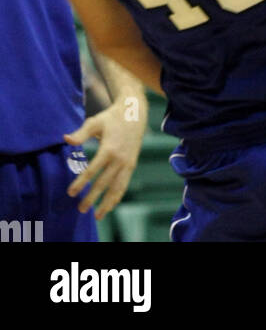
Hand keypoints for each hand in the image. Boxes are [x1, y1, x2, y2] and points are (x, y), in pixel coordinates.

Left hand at [64, 98, 146, 218]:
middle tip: (81, 209)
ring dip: (107, 203)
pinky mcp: (131, 165)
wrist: (135, 114)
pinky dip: (117, 197)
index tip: (71, 193)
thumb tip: (66, 139)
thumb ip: (81, 133)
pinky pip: (124, 185)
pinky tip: (110, 206)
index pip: (93, 170)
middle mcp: (119, 159)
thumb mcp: (95, 122)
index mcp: (109, 149)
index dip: (81, 183)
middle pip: (104, 183)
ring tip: (97, 216)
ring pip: (117, 188)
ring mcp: (127, 163)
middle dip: (92, 197)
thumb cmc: (111, 117)